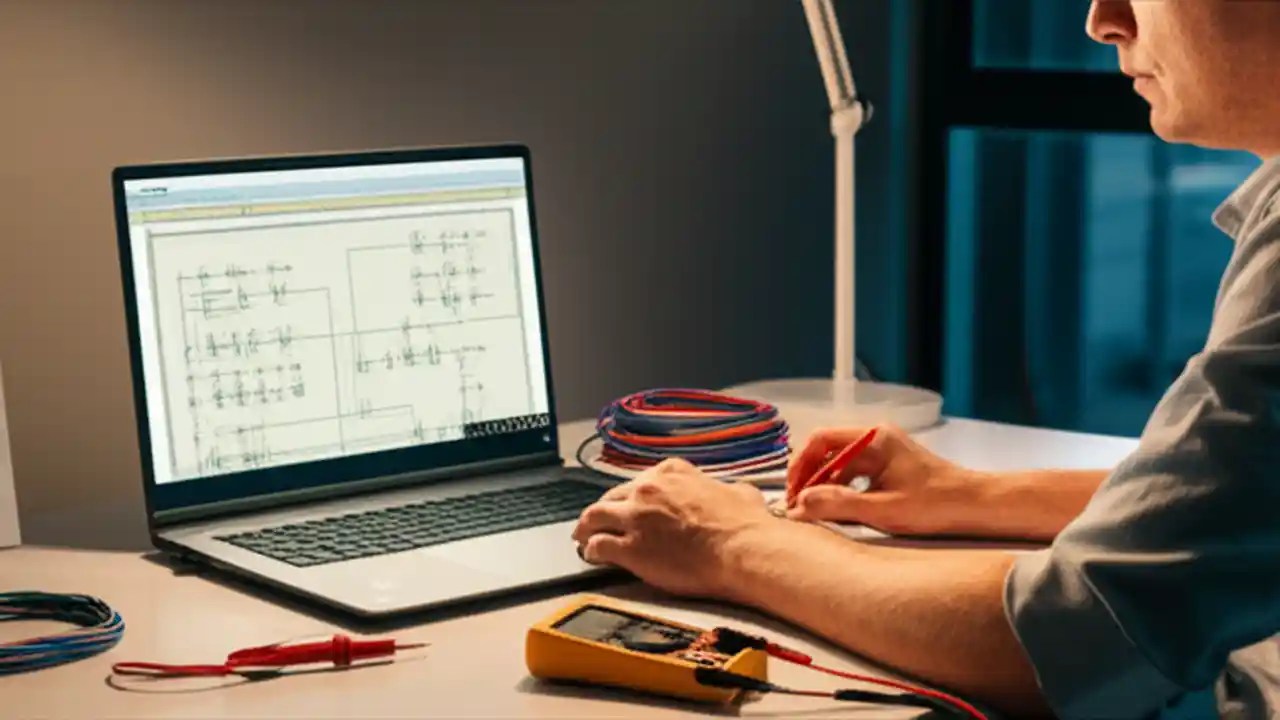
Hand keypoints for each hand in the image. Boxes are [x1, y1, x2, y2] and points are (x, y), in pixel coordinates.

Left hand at [572, 458, 777, 598]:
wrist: (741, 549)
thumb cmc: (746, 523)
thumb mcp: (740, 492)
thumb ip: (726, 490)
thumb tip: (736, 493)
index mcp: (672, 472)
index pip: (643, 481)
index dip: (635, 495)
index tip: (633, 504)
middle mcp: (647, 489)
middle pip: (614, 496)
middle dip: (607, 508)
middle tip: (600, 521)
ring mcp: (635, 517)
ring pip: (595, 516)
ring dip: (586, 526)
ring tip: (581, 536)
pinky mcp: (629, 547)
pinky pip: (598, 545)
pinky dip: (591, 550)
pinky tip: (590, 556)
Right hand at [785, 425, 985, 535]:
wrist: (975, 507)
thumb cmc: (937, 505)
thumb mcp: (882, 510)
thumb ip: (838, 505)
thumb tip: (800, 505)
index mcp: (874, 439)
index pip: (821, 441)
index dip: (800, 467)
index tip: (792, 493)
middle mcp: (877, 437)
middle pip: (827, 450)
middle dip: (808, 478)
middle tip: (796, 505)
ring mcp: (884, 450)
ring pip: (839, 463)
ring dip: (823, 485)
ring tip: (813, 511)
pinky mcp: (890, 465)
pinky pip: (854, 472)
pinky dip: (840, 489)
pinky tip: (837, 509)